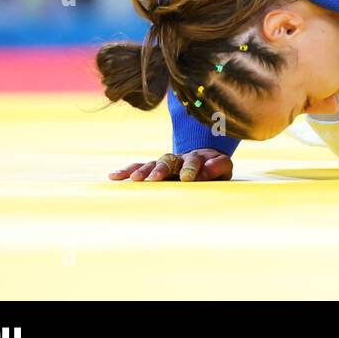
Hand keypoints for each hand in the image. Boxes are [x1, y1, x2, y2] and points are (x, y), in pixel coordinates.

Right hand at [110, 149, 232, 181]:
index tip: (187, 178)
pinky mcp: (154, 169)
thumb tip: (209, 167)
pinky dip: (127, 171)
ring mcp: (165, 163)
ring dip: (142, 171)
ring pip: (152, 163)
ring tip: (133, 180)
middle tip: (155, 178)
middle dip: (161, 169)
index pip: (194, 161)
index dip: (191, 168)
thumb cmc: (215, 168)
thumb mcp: (224, 167)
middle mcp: (179, 158)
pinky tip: (114, 176)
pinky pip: (139, 167)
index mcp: (198, 158)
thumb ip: (220, 166)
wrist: (203, 159)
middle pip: (169, 160)